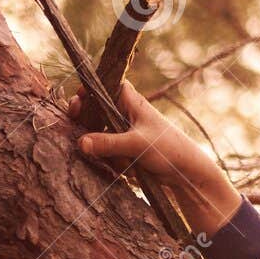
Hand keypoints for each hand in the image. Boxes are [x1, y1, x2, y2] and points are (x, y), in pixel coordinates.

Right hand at [68, 80, 207, 185]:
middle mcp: (123, 114)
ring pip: (96, 134)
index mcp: (130, 102)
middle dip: (84, 118)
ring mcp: (121, 132)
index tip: (78, 97)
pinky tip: (124, 168)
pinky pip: (104, 152)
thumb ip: (109, 143)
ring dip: (98, 145)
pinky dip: (108, 159)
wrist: (184, 172)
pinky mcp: (121, 150)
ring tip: (111, 155)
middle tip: (75, 119)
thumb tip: (81, 143)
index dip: (90, 89)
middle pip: (93, 109)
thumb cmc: (167, 148)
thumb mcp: (137, 144)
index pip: (105, 85)